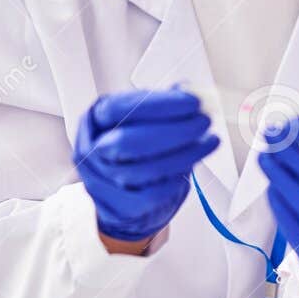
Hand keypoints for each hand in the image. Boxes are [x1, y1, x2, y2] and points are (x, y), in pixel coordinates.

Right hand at [74, 88, 218, 244]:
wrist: (124, 197)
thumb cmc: (135, 152)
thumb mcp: (144, 121)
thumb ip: (163, 105)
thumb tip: (189, 91)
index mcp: (95, 120)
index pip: (118, 108)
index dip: (158, 104)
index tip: (192, 101)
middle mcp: (91, 149)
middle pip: (129, 141)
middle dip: (174, 130)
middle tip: (204, 122)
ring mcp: (99, 181)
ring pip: (143, 169)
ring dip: (185, 155)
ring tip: (207, 142)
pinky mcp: (116, 206)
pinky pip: (151, 195)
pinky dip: (175, 180)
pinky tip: (189, 168)